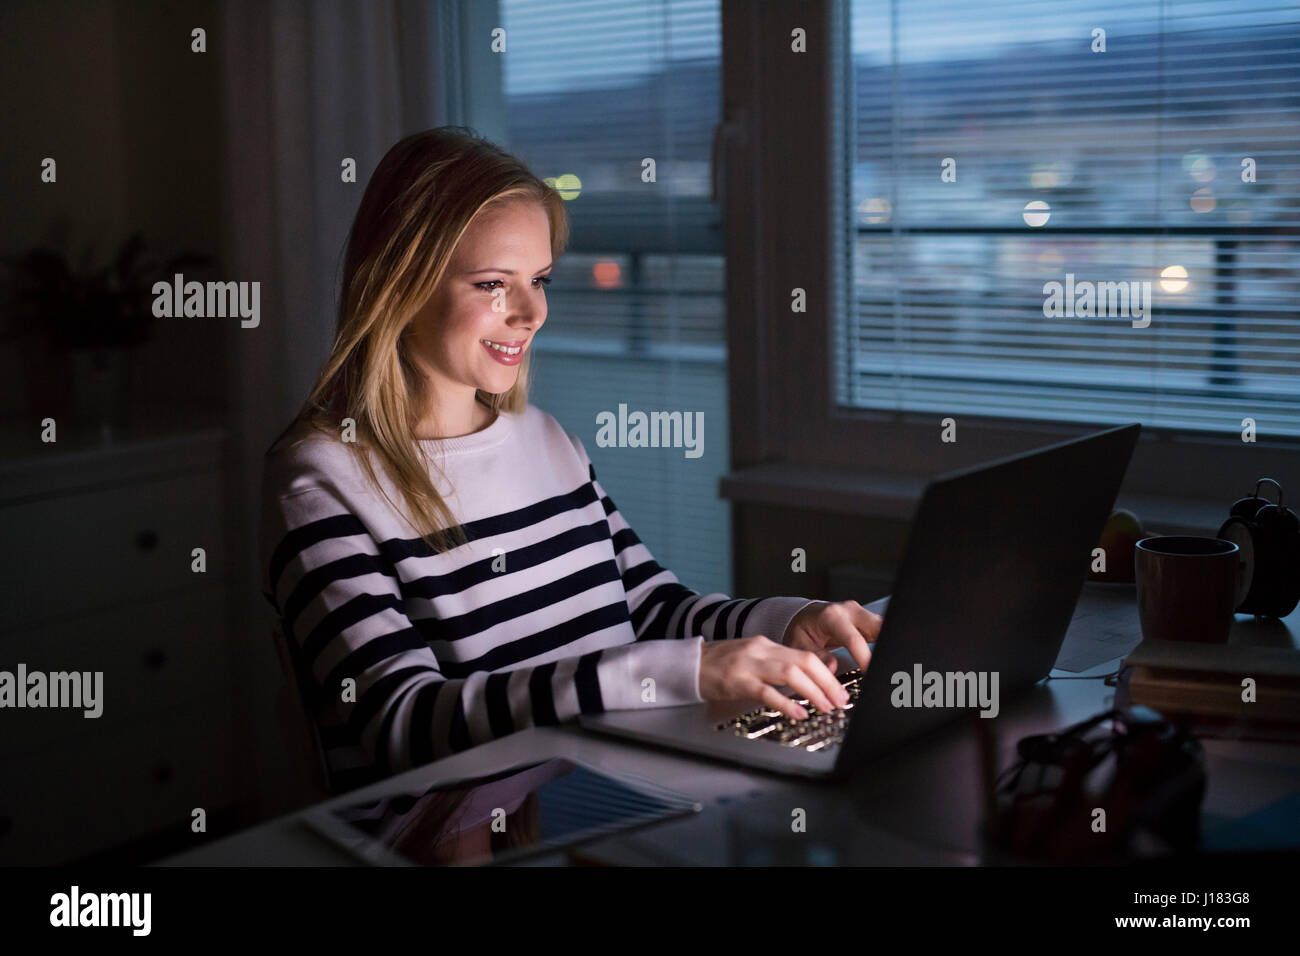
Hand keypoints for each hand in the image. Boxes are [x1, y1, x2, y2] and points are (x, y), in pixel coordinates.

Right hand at [699, 636, 849, 721]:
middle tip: (840, 700)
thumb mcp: (752, 659)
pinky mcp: (737, 681)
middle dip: (827, 682)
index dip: (827, 673)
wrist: (688, 664)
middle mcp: (761, 651)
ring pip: (791, 673)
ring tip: (825, 707)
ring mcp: (749, 665)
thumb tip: (808, 678)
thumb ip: (777, 665)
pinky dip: (786, 702)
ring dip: (813, 691)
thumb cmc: (720, 666)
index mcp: (767, 645)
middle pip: (804, 661)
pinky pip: (766, 691)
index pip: (806, 655)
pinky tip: (798, 712)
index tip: (839, 690)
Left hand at [781, 599, 879, 672]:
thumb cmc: (802, 629)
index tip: (871, 673)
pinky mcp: (868, 620)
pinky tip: (886, 659)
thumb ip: (817, 656)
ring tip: (888, 667)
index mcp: (832, 616)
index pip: (854, 638)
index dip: (864, 657)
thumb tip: (832, 669)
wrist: (804, 616)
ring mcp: (861, 614)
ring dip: (888, 646)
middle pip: (878, 626)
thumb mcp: (800, 644)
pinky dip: (886, 644)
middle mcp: (850, 611)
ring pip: (885, 626)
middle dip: (886, 646)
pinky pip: (883, 630)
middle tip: (887, 669)